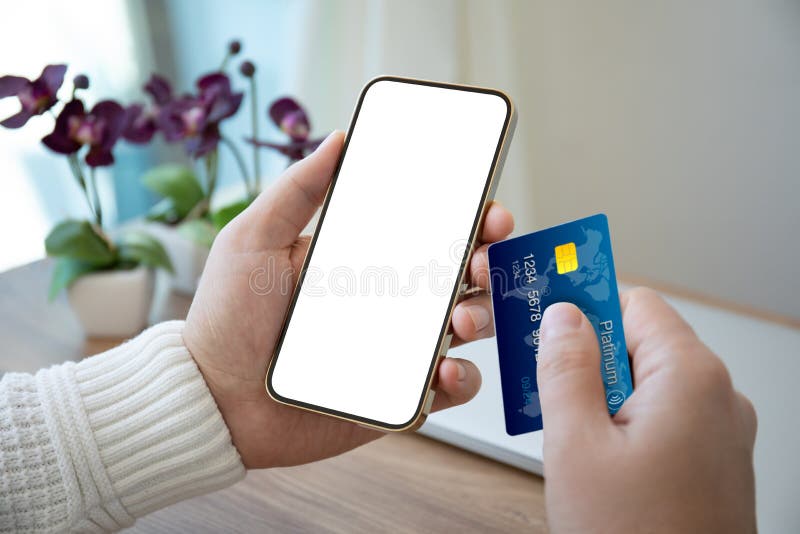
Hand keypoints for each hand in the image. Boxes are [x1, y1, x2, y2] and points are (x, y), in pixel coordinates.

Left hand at [184, 131, 514, 467]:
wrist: (214, 398)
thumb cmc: (227, 318)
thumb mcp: (253, 239)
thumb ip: (296, 190)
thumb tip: (337, 139)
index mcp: (362, 259)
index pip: (430, 232)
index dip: (469, 219)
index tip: (487, 210)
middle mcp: (388, 301)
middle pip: (460, 277)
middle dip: (486, 263)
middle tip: (481, 262)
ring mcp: (397, 349)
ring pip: (465, 327)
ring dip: (479, 317)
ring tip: (459, 319)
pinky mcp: (397, 396)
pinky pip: (447, 387)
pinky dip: (461, 379)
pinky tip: (444, 371)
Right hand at [537, 288, 756, 532]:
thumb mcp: (576, 445)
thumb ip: (565, 369)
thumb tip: (562, 318)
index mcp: (691, 378)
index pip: (634, 302)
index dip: (585, 300)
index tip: (546, 307)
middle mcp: (717, 397)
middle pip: (640, 341)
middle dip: (585, 353)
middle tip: (539, 372)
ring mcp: (720, 431)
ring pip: (647, 381)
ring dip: (599, 389)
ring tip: (561, 420)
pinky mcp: (712, 460)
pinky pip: (662, 415)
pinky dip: (623, 417)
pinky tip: (591, 449)